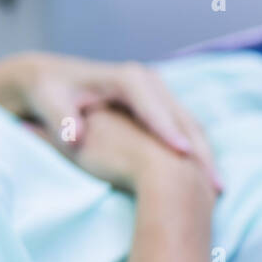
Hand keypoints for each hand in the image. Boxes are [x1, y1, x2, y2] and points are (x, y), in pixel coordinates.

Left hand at [0, 51, 223, 191]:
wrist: (47, 75)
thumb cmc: (48, 91)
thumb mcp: (50, 103)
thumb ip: (62, 121)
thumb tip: (76, 139)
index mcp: (124, 79)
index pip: (149, 104)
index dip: (165, 128)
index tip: (180, 152)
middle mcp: (146, 81)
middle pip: (179, 115)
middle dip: (196, 147)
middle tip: (212, 184)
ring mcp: (155, 90)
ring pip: (188, 123)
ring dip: (203, 153)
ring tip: (214, 186)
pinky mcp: (157, 102)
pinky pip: (184, 128)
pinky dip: (196, 150)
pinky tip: (203, 175)